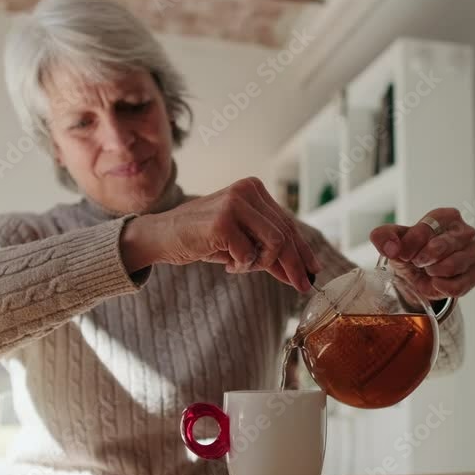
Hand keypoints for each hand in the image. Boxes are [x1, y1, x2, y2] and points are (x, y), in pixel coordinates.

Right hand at [121, 177, 321, 291]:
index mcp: (254, 189)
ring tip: (241, 266)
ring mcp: (235, 203)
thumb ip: (268, 251)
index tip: (313, 271)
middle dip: (294, 265)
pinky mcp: (223, 220)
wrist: (161, 236)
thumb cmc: (201, 238)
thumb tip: (300, 273)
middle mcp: (247, 190)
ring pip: (275, 243)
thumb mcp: (241, 242)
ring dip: (261, 264)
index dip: (302, 250)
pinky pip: (250, 254)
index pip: (287, 223)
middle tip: (299, 286)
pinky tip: (227, 265)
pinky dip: (242, 266)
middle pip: (285, 234)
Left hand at [369, 207, 474, 300]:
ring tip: (428, 270)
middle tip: (416, 262)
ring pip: (452, 265)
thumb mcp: (393, 240)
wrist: (421, 274)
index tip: (403, 253)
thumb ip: (384, 237)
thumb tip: (391, 248)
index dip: (412, 242)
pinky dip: (442, 287)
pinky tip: (436, 282)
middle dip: (423, 258)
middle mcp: (465, 232)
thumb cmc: (412, 250)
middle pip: (442, 245)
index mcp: (446, 216)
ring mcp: (474, 253)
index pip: (430, 226)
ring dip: (433, 272)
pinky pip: (459, 286)